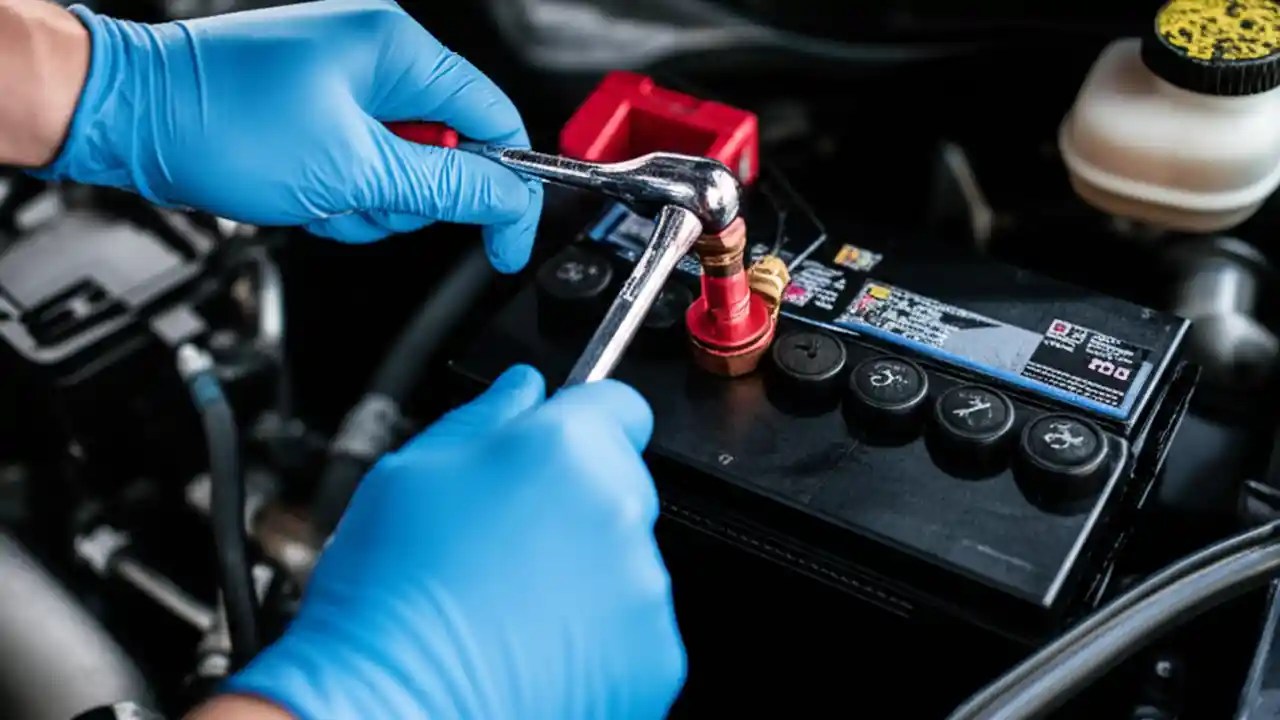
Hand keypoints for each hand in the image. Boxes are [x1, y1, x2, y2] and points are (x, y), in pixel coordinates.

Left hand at [31, 1, 541, 270]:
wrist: (129, 120)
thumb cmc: (221, 121)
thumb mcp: (355, 168)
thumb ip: (446, 187)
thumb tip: (510, 201)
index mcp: (398, 47)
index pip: (493, 118)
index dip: (507, 184)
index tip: (508, 236)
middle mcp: (377, 57)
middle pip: (448, 152)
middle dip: (408, 196)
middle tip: (364, 199)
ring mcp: (345, 86)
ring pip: (403, 172)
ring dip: (368, 203)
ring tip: (319, 195)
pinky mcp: (319, 114)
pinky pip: (361, 171)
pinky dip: (339, 197)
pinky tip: (301, 192)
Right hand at [225, 366, 686, 719]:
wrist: (395, 712)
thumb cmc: (392, 599)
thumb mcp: (410, 474)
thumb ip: (483, 418)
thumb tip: (522, 389)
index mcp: (567, 449)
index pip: (619, 404)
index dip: (582, 423)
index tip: (555, 449)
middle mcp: (620, 511)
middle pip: (620, 484)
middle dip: (574, 501)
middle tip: (505, 540)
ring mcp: (643, 589)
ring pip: (625, 559)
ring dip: (585, 570)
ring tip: (509, 603)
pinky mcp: (654, 657)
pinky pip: (634, 626)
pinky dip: (596, 635)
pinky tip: (532, 646)